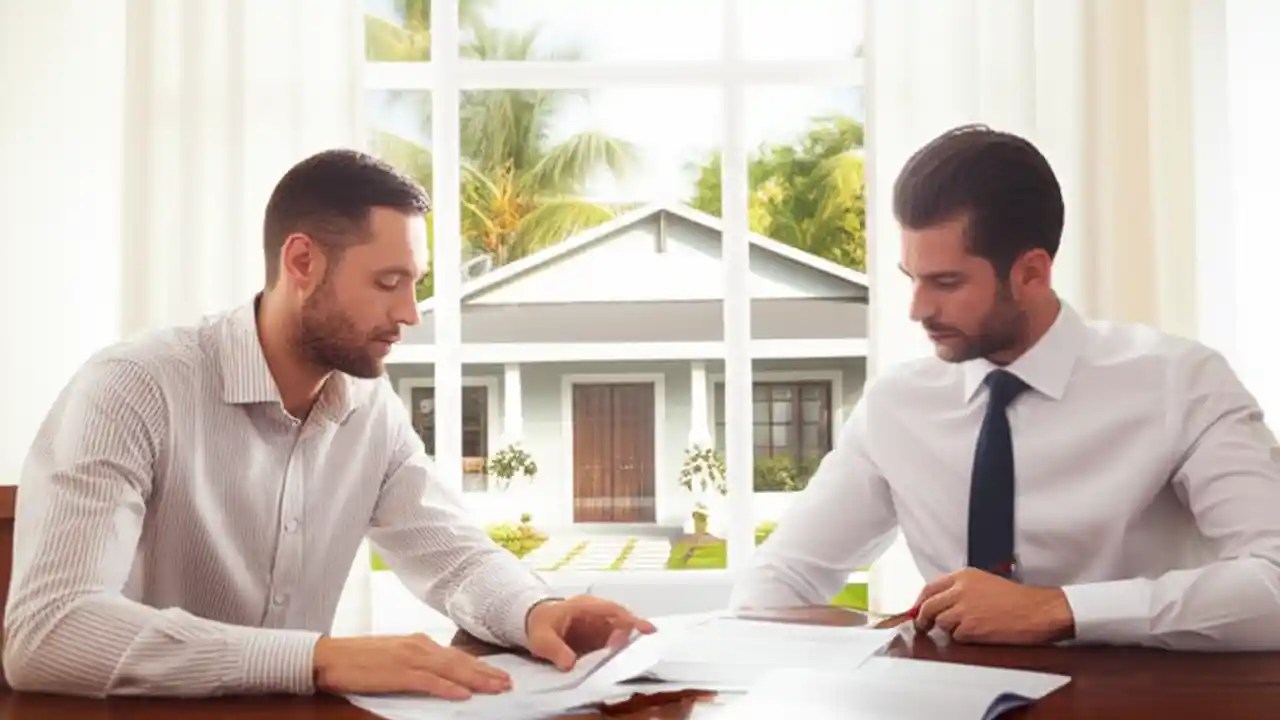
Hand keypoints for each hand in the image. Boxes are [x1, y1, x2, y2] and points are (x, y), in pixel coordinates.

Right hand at [312, 634, 511, 699]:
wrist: (330, 656)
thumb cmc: (359, 660)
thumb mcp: (395, 657)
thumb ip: (418, 663)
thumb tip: (440, 675)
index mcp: (419, 643)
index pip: (456, 656)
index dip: (480, 666)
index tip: (499, 674)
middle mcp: (419, 646)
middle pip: (460, 661)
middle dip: (486, 673)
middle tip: (509, 683)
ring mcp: (409, 658)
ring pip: (451, 670)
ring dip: (476, 679)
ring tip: (496, 688)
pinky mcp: (398, 673)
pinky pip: (428, 681)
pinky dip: (447, 688)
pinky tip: (463, 695)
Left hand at [524, 596, 656, 669]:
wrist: (534, 623)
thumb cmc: (540, 626)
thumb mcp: (542, 639)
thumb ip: (555, 650)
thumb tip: (570, 664)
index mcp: (585, 607)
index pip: (613, 611)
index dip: (631, 620)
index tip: (648, 630)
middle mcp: (597, 614)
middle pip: (621, 623)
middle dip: (629, 639)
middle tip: (631, 656)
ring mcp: (599, 626)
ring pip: (620, 635)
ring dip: (624, 649)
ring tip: (628, 664)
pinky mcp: (598, 638)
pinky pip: (612, 645)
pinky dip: (616, 655)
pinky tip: (619, 666)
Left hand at [912, 568, 1074, 644]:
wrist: (1039, 610)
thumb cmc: (1017, 598)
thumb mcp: (984, 583)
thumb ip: (960, 589)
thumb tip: (939, 603)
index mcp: (963, 576)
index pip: (929, 588)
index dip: (920, 602)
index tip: (918, 611)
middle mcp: (960, 590)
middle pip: (928, 607)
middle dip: (923, 620)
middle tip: (923, 627)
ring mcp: (964, 609)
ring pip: (940, 623)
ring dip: (948, 629)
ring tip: (966, 629)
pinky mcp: (971, 628)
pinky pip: (956, 637)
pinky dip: (963, 639)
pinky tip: (978, 634)